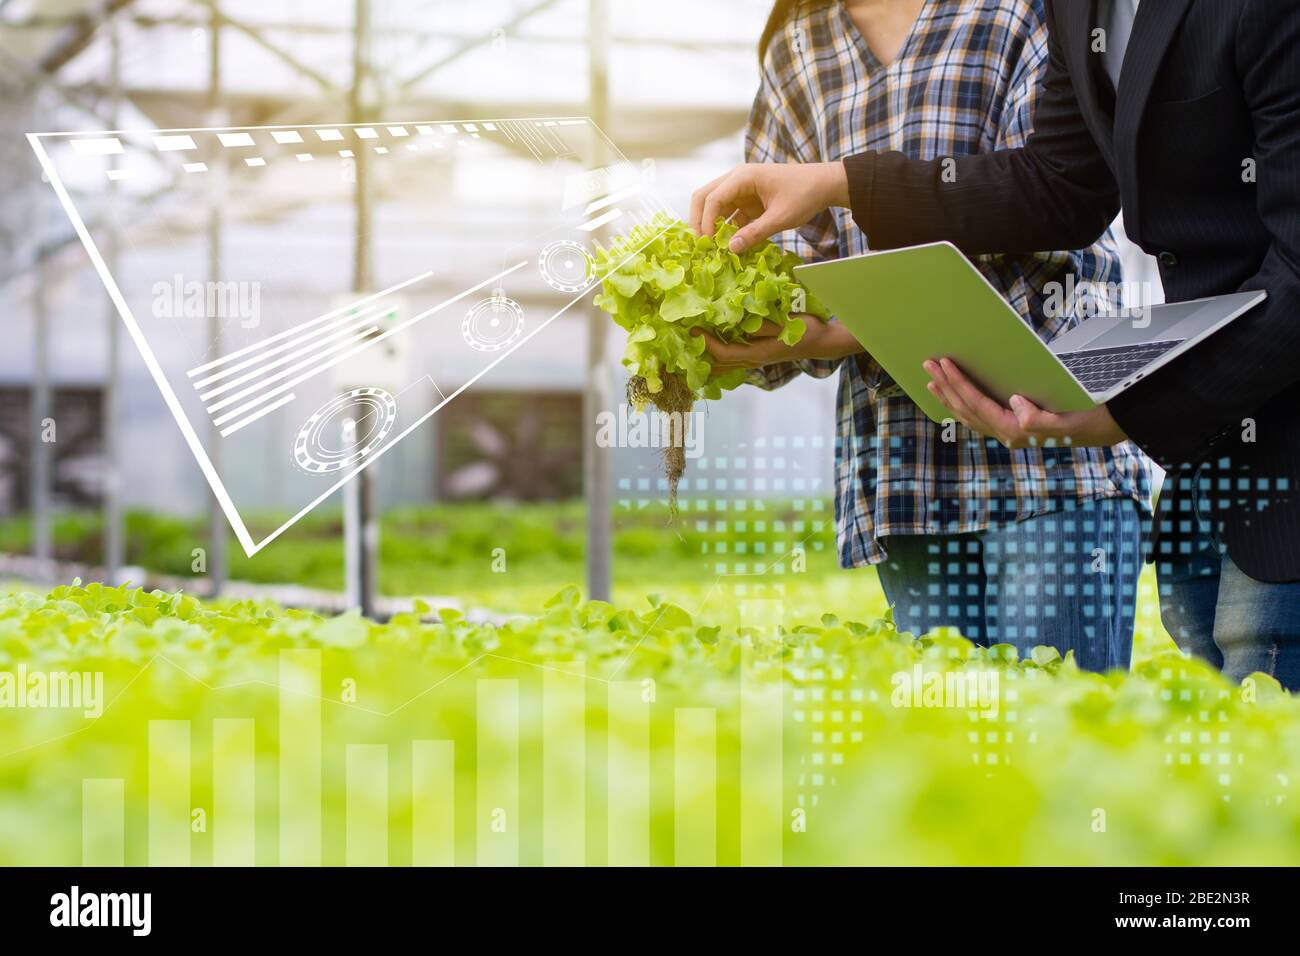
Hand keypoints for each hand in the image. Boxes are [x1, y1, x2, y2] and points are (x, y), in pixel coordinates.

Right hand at [689, 161, 850, 253]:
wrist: (824, 185)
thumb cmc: (804, 195)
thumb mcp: (781, 217)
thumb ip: (755, 233)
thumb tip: (731, 249)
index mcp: (743, 176)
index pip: (712, 198)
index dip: (705, 222)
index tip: (708, 244)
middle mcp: (737, 180)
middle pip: (704, 197)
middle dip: (699, 220)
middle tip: (700, 244)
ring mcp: (741, 190)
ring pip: (714, 206)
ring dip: (711, 225)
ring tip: (711, 248)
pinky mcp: (747, 200)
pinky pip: (729, 214)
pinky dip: (726, 228)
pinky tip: (728, 245)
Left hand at [694, 314, 861, 370]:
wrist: (820, 342)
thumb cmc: (805, 329)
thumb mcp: (787, 324)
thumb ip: (766, 326)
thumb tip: (744, 326)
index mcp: (757, 353)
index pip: (724, 352)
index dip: (706, 343)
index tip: (692, 330)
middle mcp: (752, 361)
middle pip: (717, 364)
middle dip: (697, 356)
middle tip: (677, 347)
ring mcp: (753, 361)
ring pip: (722, 366)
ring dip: (703, 361)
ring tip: (683, 357)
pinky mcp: (755, 358)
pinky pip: (729, 363)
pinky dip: (714, 360)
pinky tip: (704, 357)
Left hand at [924, 358, 1127, 448]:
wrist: (1107, 430)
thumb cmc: (1090, 419)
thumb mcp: (1070, 420)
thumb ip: (1041, 419)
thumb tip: (1015, 403)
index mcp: (1016, 430)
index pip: (978, 404)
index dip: (959, 384)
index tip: (944, 363)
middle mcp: (1008, 434)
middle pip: (967, 409)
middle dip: (946, 386)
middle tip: (927, 364)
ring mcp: (1008, 433)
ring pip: (969, 415)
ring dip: (949, 396)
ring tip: (932, 379)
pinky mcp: (1013, 428)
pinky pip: (980, 417)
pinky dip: (963, 406)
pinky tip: (955, 397)